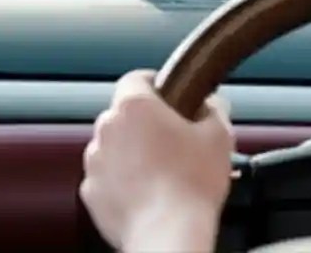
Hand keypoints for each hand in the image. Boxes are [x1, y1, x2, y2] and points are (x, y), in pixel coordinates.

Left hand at [79, 70, 234, 251]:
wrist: (168, 233)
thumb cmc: (191, 185)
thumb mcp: (219, 136)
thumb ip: (214, 110)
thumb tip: (212, 105)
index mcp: (134, 106)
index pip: (136, 78)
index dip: (155, 84)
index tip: (169, 95)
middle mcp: (107, 128)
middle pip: (124, 114)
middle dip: (146, 124)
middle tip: (173, 140)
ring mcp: (95, 161)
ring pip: (113, 146)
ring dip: (132, 153)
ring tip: (161, 172)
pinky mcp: (91, 191)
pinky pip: (106, 177)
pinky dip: (121, 182)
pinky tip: (146, 193)